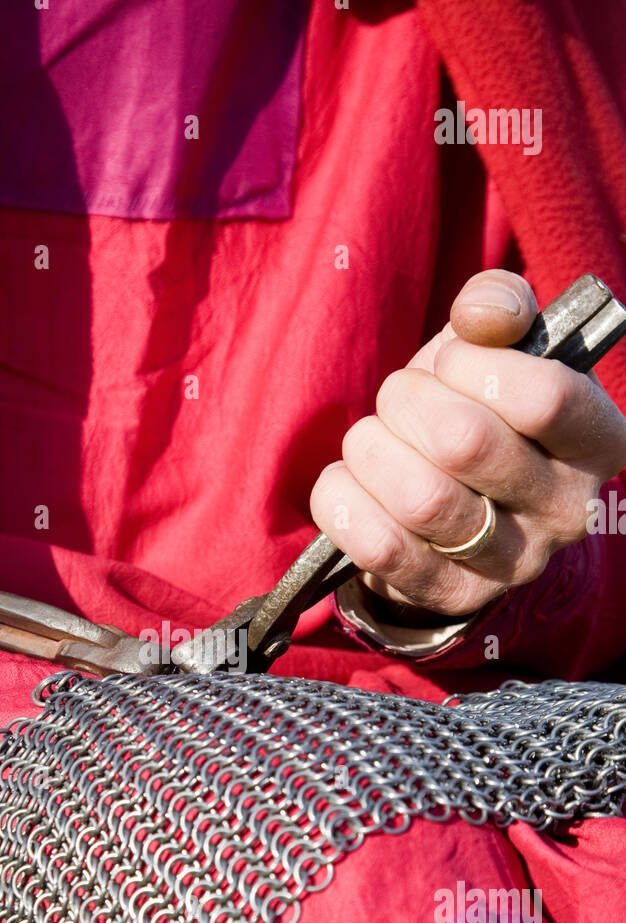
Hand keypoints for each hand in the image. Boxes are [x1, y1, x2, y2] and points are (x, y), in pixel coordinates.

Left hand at [310, 269, 625, 619]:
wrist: (443, 499)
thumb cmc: (473, 408)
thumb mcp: (493, 349)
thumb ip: (498, 308)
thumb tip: (481, 311)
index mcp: (598, 441)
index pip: (545, 397)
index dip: (474, 365)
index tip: (450, 359)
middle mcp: (568, 510)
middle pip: (465, 443)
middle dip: (406, 402)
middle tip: (398, 398)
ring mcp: (513, 564)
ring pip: (420, 499)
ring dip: (371, 451)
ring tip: (370, 441)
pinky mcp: (452, 596)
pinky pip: (382, 547)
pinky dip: (343, 502)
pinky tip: (345, 483)